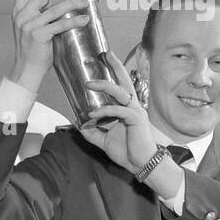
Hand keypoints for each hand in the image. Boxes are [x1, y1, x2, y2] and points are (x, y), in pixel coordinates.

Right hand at [9, 0, 89, 91]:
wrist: (26, 70)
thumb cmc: (32, 51)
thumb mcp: (31, 29)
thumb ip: (40, 15)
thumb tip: (58, 5)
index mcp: (18, 12)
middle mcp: (22, 16)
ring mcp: (30, 25)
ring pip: (56, 9)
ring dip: (73, 4)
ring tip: (84, 4)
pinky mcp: (39, 35)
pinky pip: (61, 24)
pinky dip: (74, 21)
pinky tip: (84, 20)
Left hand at [76, 52, 157, 172]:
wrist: (141, 165)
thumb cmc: (127, 151)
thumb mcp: (104, 141)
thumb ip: (92, 132)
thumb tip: (78, 125)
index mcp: (127, 108)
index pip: (121, 86)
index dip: (115, 72)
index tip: (106, 59)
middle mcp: (133, 106)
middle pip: (125, 80)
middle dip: (116, 66)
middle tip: (106, 54)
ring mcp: (136, 111)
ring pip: (121, 92)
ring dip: (104, 86)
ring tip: (89, 84)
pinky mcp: (136, 119)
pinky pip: (119, 110)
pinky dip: (104, 110)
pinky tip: (92, 115)